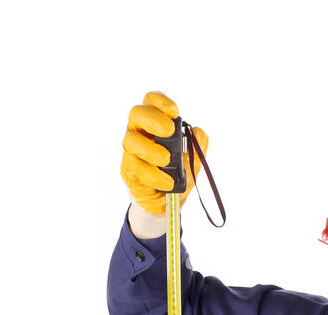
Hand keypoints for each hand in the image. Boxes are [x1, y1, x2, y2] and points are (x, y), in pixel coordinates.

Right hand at [120, 91, 208, 215]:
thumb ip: (197, 147)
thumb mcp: (192, 161)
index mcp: (154, 122)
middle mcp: (140, 132)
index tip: (174, 111)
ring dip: (150, 149)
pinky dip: (152, 175)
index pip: (151, 101)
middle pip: (137, 114)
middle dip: (153, 119)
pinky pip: (136, 168)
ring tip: (166, 159)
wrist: (166, 202)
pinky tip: (166, 181)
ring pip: (132, 141)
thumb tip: (199, 134)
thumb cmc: (176, 174)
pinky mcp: (128, 170)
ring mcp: (132, 150)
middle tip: (170, 130)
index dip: (160, 101)